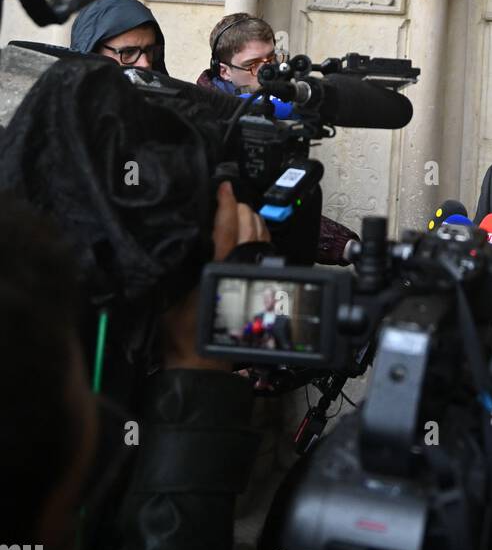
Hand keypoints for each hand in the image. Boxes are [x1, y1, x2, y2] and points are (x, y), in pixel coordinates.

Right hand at [160, 181, 269, 369]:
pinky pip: (264, 252)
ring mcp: (252, 277)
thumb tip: (174, 237)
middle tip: (227, 198)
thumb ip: (176, 266)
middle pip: (249, 228)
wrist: (199, 361)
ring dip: (252, 219)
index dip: (226, 205)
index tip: (224, 187)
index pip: (227, 228)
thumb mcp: (170, 295)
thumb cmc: (180, 331)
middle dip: (240, 208)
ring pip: (261, 238)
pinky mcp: (257, 284)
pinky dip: (260, 235)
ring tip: (239, 209)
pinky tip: (252, 230)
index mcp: (218, 269)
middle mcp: (240, 270)